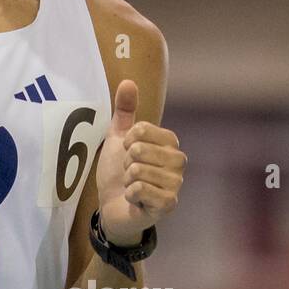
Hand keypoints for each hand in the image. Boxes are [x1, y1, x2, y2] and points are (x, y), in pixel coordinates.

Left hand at [94, 79, 186, 245]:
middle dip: (126, 162)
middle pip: (139, 149)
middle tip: (129, 172)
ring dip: (127, 179)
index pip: (141, 129)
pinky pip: (140, 189)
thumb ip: (124, 111)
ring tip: (132, 185)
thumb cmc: (118, 172)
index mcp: (170, 143)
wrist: (110, 207)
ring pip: (139, 170)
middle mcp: (178, 162)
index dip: (126, 141)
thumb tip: (128, 81)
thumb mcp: (118, 138)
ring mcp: (175, 184)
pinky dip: (130, 193)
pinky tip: (134, 199)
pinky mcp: (168, 205)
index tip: (127, 152)